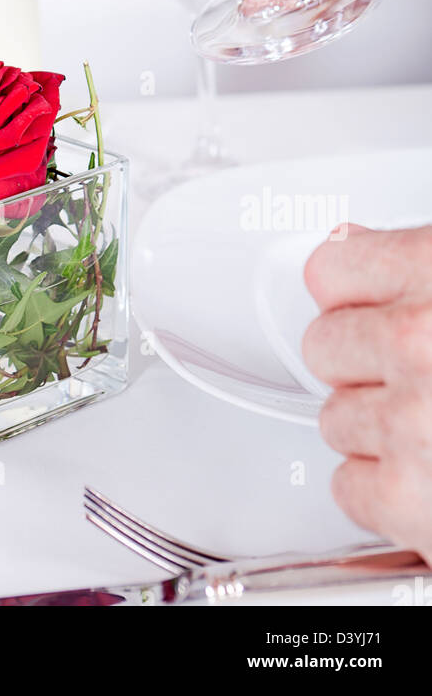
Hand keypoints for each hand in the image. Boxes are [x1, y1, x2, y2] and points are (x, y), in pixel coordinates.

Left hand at [303, 224, 431, 563]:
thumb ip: (416, 267)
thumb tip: (352, 242)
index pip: (330, 269)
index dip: (351, 294)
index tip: (365, 306)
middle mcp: (418, 341)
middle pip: (322, 346)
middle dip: (359, 366)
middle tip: (415, 379)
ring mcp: (410, 422)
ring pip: (333, 419)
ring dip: (375, 431)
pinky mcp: (409, 499)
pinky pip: (348, 488)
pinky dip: (383, 495)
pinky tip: (425, 479)